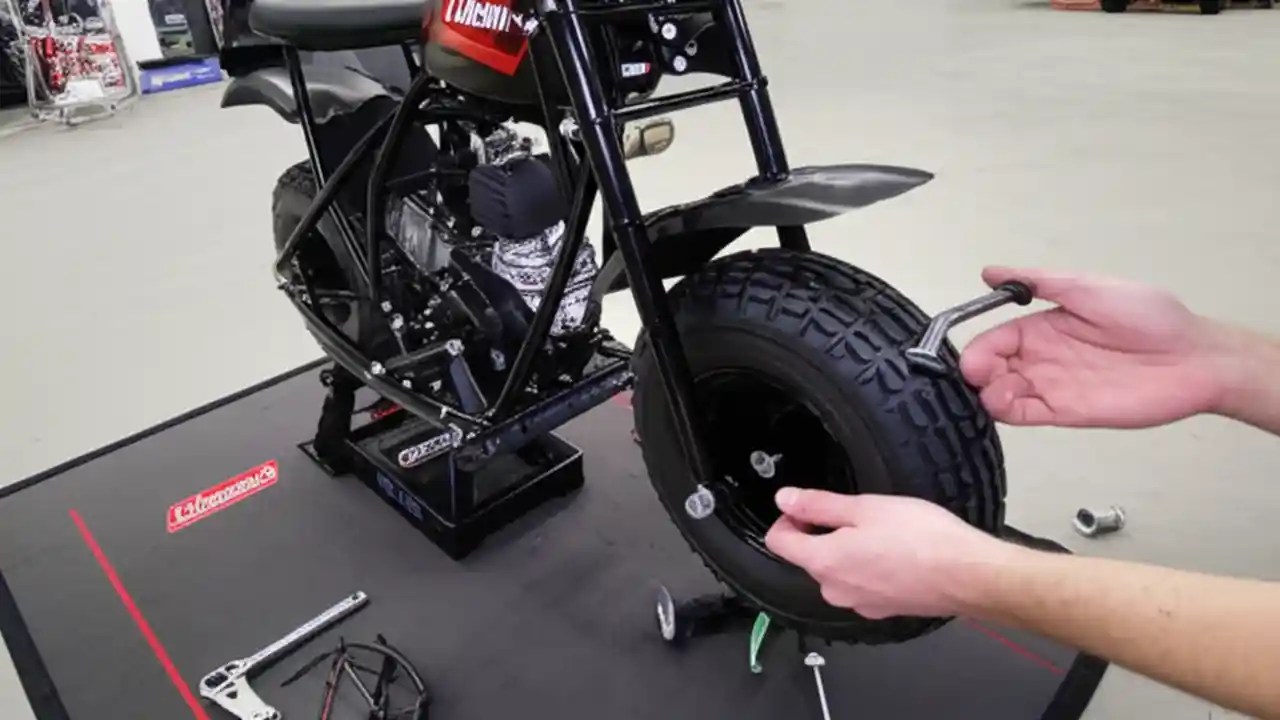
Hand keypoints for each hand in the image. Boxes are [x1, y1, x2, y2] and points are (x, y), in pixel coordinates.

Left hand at [764, 488, 1015, 619]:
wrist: (968, 575)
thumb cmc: (921, 538)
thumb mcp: (865, 507)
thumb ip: (818, 504)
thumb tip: (784, 499)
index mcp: (823, 563)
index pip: (777, 542)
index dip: (787, 519)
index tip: (807, 506)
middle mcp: (834, 591)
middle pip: (808, 558)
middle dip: (821, 534)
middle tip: (855, 513)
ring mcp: (859, 604)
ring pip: (836, 572)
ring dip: (847, 551)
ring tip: (880, 532)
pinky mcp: (882, 610)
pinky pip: (861, 585)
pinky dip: (869, 568)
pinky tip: (895, 553)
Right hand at [960, 267, 1227, 427]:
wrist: (1194, 359)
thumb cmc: (1149, 317)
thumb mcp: (1089, 288)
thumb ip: (1039, 282)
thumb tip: (989, 272)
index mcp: (1043, 326)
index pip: (996, 339)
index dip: (979, 349)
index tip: (971, 359)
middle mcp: (1042, 357)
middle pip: (993, 369)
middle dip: (977, 374)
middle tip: (978, 377)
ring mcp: (1053, 387)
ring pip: (1003, 394)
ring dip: (988, 394)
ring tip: (994, 393)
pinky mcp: (1066, 413)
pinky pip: (1025, 414)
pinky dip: (1005, 412)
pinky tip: (1004, 405)